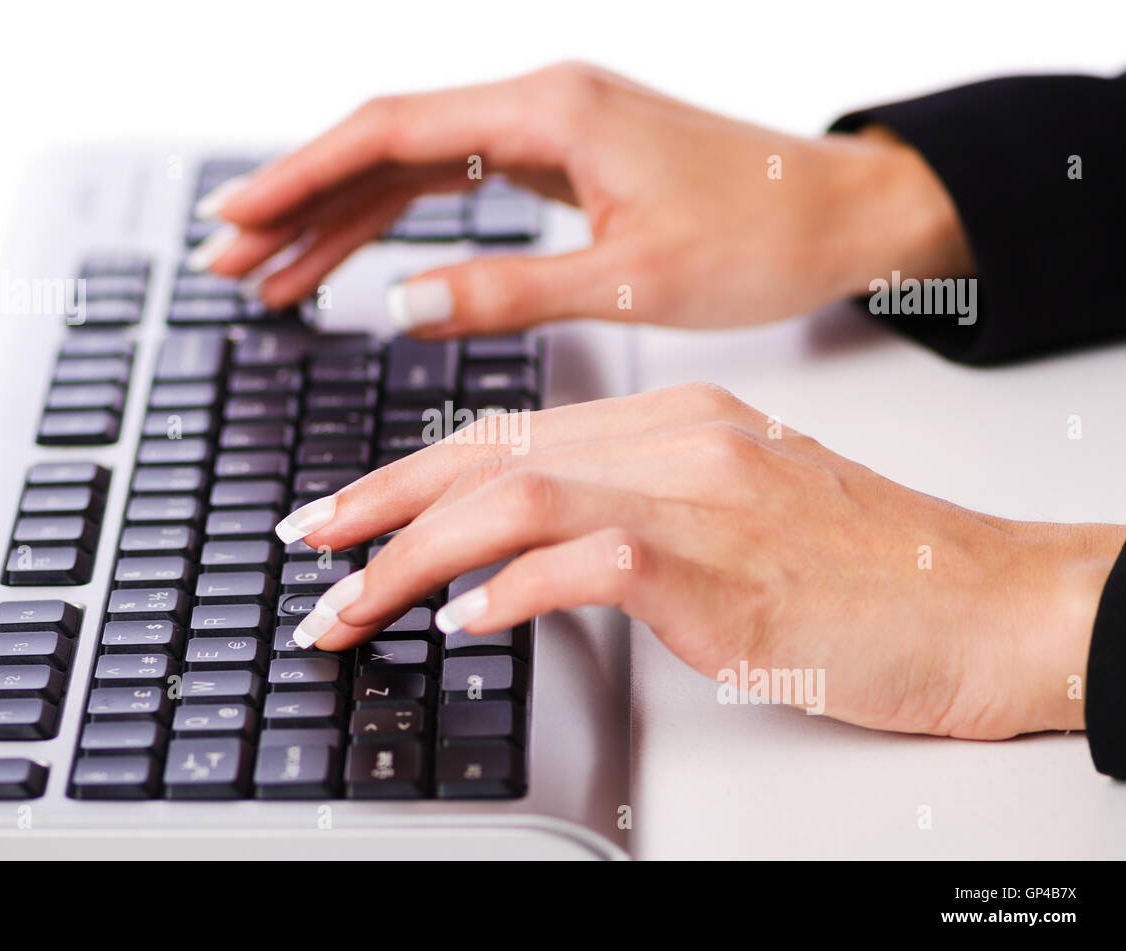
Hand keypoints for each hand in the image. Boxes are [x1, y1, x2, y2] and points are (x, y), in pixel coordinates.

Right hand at [192, 61, 973, 336]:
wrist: (840, 211)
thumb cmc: (759, 236)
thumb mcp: (631, 281)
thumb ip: (509, 290)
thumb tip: (399, 303)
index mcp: (551, 113)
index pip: (391, 135)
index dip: (302, 177)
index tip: (237, 215)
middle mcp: (541, 104)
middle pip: (385, 144)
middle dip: (301, 200)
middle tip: (229, 256)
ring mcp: (550, 129)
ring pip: (416, 167)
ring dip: (341, 218)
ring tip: (273, 275)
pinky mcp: (565, 159)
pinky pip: (459, 185)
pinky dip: (402, 224)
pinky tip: (360, 260)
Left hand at [276, 383, 1121, 739]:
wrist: (981, 601)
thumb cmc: (860, 570)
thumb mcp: (729, 517)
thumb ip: (626, 515)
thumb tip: (515, 559)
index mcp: (673, 422)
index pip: (508, 435)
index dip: (408, 475)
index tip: (346, 514)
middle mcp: (676, 438)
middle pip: (489, 454)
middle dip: (378, 507)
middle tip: (308, 551)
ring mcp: (699, 491)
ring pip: (514, 496)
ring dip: (414, 557)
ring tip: (352, 605)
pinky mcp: (723, 562)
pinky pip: (588, 557)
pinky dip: (512, 585)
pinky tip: (467, 620)